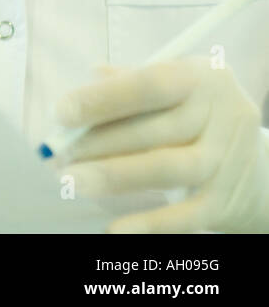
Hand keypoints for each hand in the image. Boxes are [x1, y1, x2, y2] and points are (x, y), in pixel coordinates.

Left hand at [54, 58, 268, 232]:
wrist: (255, 165)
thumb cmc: (192, 115)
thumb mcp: (172, 88)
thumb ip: (127, 83)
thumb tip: (81, 90)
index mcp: (202, 77)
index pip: (150, 83)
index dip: (104, 98)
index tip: (62, 113)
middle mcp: (223, 115)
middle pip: (154, 130)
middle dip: (98, 142)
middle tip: (58, 154)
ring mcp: (226, 159)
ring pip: (168, 168)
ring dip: (115, 175)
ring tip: (74, 180)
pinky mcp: (225, 200)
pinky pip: (186, 215)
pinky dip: (150, 224)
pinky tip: (115, 229)